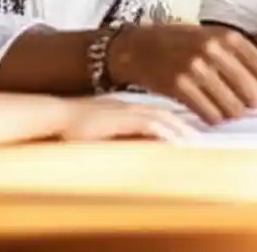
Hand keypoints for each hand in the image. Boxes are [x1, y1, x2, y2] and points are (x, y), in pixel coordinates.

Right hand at [58, 99, 196, 141]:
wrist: (53, 115)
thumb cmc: (74, 126)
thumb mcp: (104, 130)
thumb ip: (122, 136)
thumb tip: (139, 148)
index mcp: (129, 109)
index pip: (163, 114)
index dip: (180, 124)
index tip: (195, 136)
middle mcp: (132, 107)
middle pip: (168, 114)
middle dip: (187, 126)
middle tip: (204, 139)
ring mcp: (126, 111)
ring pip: (163, 118)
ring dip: (181, 131)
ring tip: (195, 144)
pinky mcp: (119, 119)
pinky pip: (149, 124)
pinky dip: (164, 132)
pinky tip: (176, 142)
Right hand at [110, 25, 256, 125]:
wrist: (138, 45)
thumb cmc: (183, 45)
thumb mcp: (216, 41)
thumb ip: (245, 63)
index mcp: (232, 38)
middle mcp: (216, 50)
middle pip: (255, 98)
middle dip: (254, 108)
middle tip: (242, 104)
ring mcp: (196, 68)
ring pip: (234, 111)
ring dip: (232, 115)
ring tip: (219, 101)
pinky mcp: (179, 86)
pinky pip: (211, 117)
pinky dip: (214, 119)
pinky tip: (205, 107)